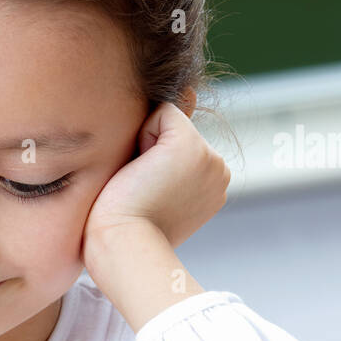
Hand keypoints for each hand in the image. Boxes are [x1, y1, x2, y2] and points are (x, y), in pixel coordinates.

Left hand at [82, 101, 229, 253]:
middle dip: (148, 153)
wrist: (121, 247)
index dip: (150, 164)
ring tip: (140, 186)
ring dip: (144, 148)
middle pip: (171, 132)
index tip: (144, 199)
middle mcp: (218, 171)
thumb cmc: (122, 227)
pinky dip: (142, 135)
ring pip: (167, 122)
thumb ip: (162, 149)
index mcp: (210, 185)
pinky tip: (141, 171)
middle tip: (140, 194)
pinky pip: (162, 112)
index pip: (176, 149)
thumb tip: (187, 93)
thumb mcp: (147, 186)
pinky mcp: (191, 148)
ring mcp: (210, 159)